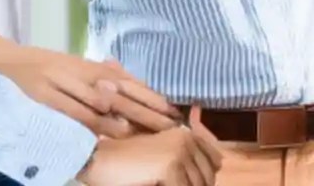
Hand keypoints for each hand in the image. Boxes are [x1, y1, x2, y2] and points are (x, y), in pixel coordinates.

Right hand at [0, 47, 179, 137]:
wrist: (10, 61)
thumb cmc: (50, 68)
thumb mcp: (79, 69)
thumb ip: (105, 76)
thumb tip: (137, 85)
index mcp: (93, 67)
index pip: (129, 82)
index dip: (152, 98)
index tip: (174, 112)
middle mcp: (82, 72)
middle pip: (121, 93)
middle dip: (146, 110)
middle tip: (168, 125)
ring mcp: (63, 82)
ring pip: (98, 103)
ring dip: (122, 118)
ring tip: (142, 130)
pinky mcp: (46, 94)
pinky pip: (72, 110)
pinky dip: (90, 118)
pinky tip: (104, 127)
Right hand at [77, 124, 223, 185]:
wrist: (97, 161)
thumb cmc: (124, 164)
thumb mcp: (159, 158)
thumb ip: (184, 160)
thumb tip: (214, 168)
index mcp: (185, 133)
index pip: (216, 161)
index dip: (206, 177)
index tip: (187, 179)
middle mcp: (186, 138)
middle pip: (208, 178)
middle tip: (167, 181)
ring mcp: (179, 151)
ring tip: (159, 183)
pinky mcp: (170, 167)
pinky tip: (154, 185)